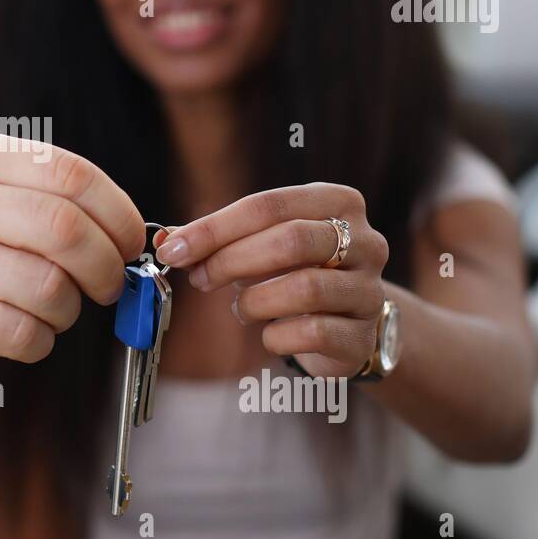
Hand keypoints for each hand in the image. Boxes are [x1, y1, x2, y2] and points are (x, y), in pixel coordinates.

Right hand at [0, 132, 144, 373]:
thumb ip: (33, 194)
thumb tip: (127, 233)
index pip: (71, 175)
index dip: (117, 214)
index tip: (129, 243)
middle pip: (66, 231)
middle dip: (105, 267)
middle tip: (108, 286)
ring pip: (48, 287)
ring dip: (71, 309)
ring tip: (57, 311)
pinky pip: (19, 332)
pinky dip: (41, 341)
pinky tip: (29, 335)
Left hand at [154, 183, 388, 377]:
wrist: (350, 324)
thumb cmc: (297, 271)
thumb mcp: (263, 244)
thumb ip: (219, 240)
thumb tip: (168, 242)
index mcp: (336, 202)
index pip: (268, 205)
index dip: (215, 228)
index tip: (175, 249)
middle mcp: (364, 240)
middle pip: (291, 240)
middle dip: (232, 261)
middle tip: (200, 278)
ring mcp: (368, 289)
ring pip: (305, 288)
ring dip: (254, 301)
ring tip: (241, 307)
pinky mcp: (363, 336)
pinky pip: (312, 332)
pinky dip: (276, 335)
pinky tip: (269, 332)